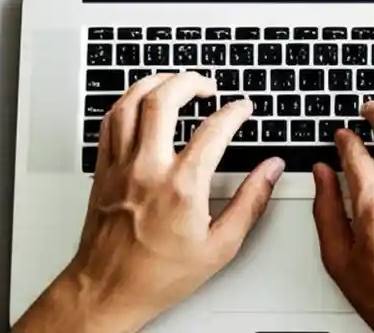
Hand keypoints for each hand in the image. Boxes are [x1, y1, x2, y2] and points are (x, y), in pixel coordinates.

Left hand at [14, 73, 283, 332]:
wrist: (107, 291)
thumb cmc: (157, 275)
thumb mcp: (220, 246)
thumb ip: (250, 202)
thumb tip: (270, 171)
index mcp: (181, 187)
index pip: (213, 130)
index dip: (234, 112)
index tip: (242, 109)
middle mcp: (147, 169)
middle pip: (164, 100)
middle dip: (190, 82)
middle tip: (207, 86)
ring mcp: (121, 167)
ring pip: (131, 104)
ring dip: (156, 84)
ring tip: (175, 83)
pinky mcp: (103, 171)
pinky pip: (110, 123)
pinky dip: (127, 103)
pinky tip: (140, 103)